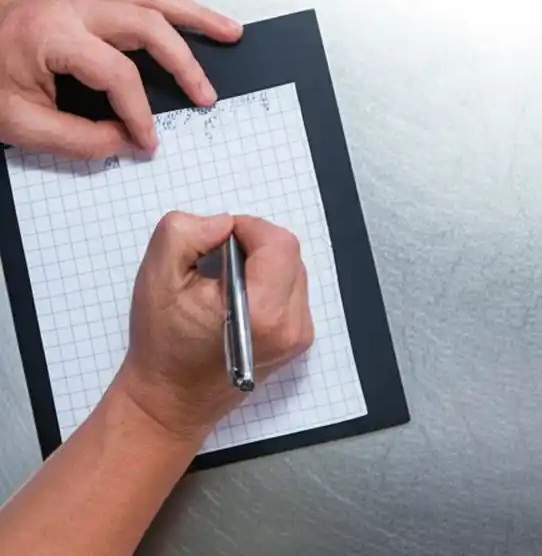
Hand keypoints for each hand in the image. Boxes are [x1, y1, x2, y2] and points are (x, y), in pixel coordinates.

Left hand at [0, 0, 241, 158]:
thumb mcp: (16, 122)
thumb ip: (77, 139)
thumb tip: (125, 143)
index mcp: (51, 33)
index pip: (117, 76)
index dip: (138, 114)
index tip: (147, 142)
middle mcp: (68, 4)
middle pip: (147, 23)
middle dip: (184, 62)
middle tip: (206, 95)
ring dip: (194, 15)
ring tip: (230, 32)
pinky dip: (169, 7)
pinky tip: (189, 21)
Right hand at [115, 212, 314, 442]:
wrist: (171, 401)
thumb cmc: (162, 345)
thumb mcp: (157, 278)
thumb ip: (186, 233)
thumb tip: (223, 224)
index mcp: (263, 311)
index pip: (278, 243)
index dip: (247, 228)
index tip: (216, 239)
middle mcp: (291, 325)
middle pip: (289, 254)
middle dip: (253, 245)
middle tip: (215, 259)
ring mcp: (299, 335)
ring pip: (293, 270)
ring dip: (262, 263)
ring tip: (224, 282)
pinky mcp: (298, 340)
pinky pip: (292, 291)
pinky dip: (268, 283)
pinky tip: (237, 299)